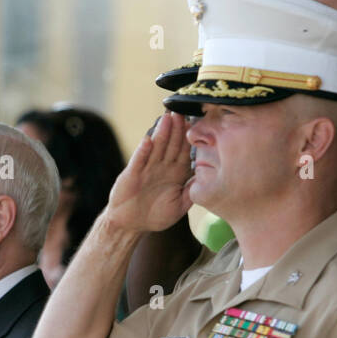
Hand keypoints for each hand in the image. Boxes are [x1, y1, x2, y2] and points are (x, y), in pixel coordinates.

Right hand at [104, 112, 193, 234]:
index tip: (198, 125)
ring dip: (162, 133)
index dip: (189, 139)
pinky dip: (143, 151)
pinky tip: (148, 140)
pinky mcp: (132, 174)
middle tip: (182, 112)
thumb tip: (206, 179)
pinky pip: (139, 160)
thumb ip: (191, 192)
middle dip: (177, 129)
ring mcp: (146, 169)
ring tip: (167, 118)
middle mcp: (161, 167)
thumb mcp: (178, 207)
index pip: (184, 152)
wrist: (130, 224)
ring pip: (156, 147)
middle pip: (171, 144)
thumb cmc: (155, 216)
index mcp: (175, 174)